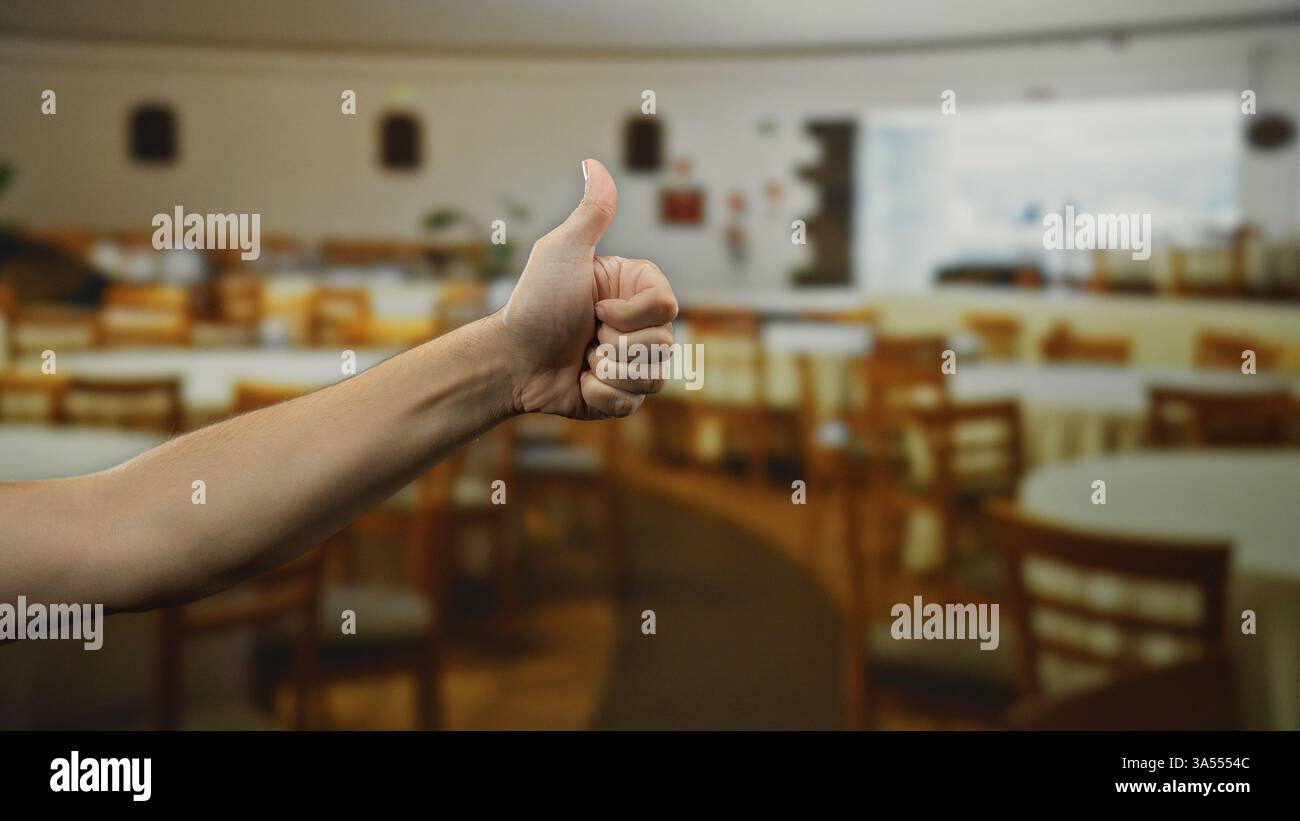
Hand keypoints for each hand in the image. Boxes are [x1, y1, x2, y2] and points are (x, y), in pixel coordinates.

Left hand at [497, 158, 677, 418]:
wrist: (510, 359)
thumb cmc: (535, 302)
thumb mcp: (562, 251)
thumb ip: (592, 213)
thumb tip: (594, 162)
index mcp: (636, 289)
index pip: (667, 306)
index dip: (630, 314)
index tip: (595, 308)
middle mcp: (641, 324)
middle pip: (663, 343)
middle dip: (615, 345)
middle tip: (584, 337)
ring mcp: (634, 361)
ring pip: (654, 376)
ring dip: (608, 371)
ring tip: (582, 360)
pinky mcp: (622, 395)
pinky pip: (633, 402)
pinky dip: (600, 395)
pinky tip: (578, 382)